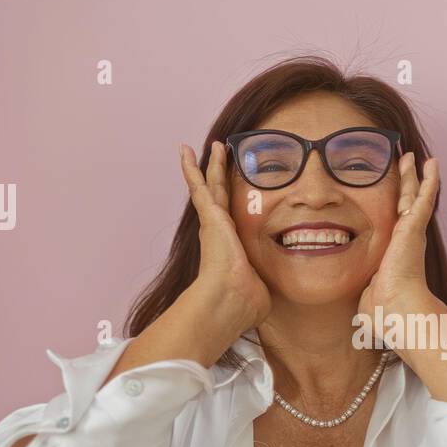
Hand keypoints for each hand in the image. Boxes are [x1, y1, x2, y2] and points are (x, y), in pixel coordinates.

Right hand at [180, 141, 271, 332]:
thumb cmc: (244, 300)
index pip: (231, 220)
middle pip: (220, 197)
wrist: (232, 297)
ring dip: (211, 165)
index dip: (232, 205)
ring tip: (213, 145)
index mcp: (230, 247)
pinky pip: (199, 186)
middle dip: (221, 177)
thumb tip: (261, 298)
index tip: (230, 194)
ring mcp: (212, 223)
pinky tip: (185, 151)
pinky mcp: (209, 215)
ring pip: (212, 186)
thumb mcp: (257, 288)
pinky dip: (191, 168)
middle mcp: (218, 232)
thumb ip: (258, 285)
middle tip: (220, 156)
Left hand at [357, 152, 446, 342]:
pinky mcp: (414, 227)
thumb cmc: (386, 311)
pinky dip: (429, 180)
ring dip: (414, 176)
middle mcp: (407, 240)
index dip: (393, 208)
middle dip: (405, 183)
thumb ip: (365, 293)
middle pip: (405, 203)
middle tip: (405, 164)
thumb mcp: (368, 296)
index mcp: (396, 253)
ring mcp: (412, 232)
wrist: (398, 310)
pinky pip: (424, 198)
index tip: (393, 195)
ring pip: (413, 196)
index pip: (394, 224)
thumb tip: (361, 307)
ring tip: (414, 157)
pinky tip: (433, 163)